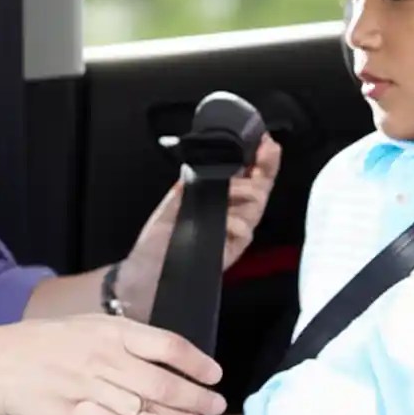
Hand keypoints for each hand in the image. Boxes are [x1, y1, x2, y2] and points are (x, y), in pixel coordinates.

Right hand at [0, 315, 227, 414]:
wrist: (1, 363)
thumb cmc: (48, 344)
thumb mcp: (91, 325)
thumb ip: (128, 339)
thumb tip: (169, 355)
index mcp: (112, 331)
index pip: (168, 346)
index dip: (197, 363)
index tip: (214, 374)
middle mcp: (105, 358)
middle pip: (165, 383)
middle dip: (197, 399)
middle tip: (214, 406)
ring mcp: (91, 388)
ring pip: (148, 410)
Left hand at [119, 134, 281, 319]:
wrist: (145, 273)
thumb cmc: (158, 239)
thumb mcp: (174, 200)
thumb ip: (194, 181)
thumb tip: (206, 161)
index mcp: (219, 200)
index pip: (247, 177)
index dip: (258, 160)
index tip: (264, 141)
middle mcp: (231, 215)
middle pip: (259, 188)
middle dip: (266, 166)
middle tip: (268, 149)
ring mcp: (232, 233)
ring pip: (256, 206)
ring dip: (249, 190)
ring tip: (238, 185)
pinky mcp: (230, 250)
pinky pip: (244, 231)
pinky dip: (237, 222)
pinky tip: (228, 218)